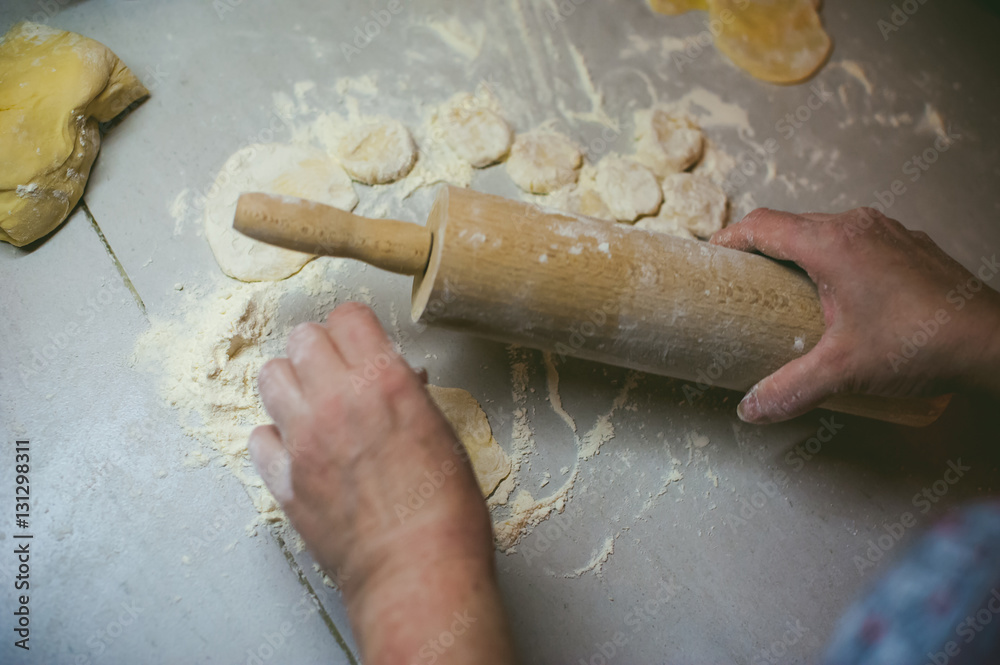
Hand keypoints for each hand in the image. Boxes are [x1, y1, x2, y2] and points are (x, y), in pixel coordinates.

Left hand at [248, 302, 514, 664]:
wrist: (416, 570)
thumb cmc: (445, 511)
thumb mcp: (444, 435)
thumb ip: (411, 398)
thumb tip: (400, 381)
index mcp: (385, 381)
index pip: (347, 316)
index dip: (355, 328)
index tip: (361, 343)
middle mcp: (337, 400)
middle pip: (302, 337)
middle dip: (320, 350)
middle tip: (336, 373)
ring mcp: (303, 440)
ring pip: (270, 377)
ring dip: (291, 384)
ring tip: (312, 406)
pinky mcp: (284, 480)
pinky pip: (259, 437)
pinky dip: (276, 439)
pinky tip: (300, 451)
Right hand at [711, 207, 999, 423]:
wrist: (993, 343)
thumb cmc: (921, 344)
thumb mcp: (843, 371)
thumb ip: (790, 389)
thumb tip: (751, 408)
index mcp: (832, 243)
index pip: (764, 225)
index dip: (731, 236)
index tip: (712, 252)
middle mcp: (859, 225)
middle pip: (793, 224)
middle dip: (763, 247)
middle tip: (743, 275)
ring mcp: (889, 231)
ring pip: (828, 229)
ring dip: (802, 251)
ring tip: (788, 286)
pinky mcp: (911, 244)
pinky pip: (859, 239)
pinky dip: (837, 257)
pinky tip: (842, 292)